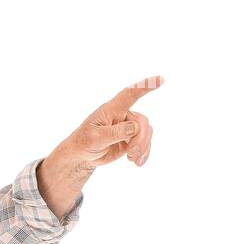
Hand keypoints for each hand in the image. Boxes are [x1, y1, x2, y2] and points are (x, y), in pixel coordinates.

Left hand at [36, 75, 163, 219]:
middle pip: (141, 122)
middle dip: (140, 139)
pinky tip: (137, 163)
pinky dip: (144, 153)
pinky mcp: (131, 138)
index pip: (130, 94)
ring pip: (146, 132)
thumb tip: (135, 128)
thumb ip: (114, 133)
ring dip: (142, 147)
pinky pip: (145, 142)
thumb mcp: (95, 138)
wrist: (82, 155)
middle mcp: (122, 115)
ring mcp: (128, 127)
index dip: (145, 86)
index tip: (161, 80)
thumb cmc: (84, 142)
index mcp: (111, 109)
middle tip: (130, 153)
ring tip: (132, 159)